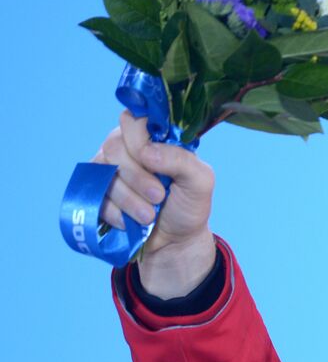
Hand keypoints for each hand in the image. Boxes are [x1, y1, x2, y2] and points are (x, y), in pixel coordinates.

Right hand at [91, 109, 216, 295]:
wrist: (175, 243)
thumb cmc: (188, 206)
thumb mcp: (200, 181)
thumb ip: (181, 159)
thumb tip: (146, 152)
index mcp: (153, 138)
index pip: (133, 118)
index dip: (138, 138)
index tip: (152, 161)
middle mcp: (127, 148)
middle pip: (115, 146)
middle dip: (137, 176)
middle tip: (159, 196)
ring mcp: (108, 169)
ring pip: (104, 172)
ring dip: (129, 199)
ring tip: (149, 215)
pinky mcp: (96, 191)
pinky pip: (94, 195)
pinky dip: (116, 212)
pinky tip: (132, 221)